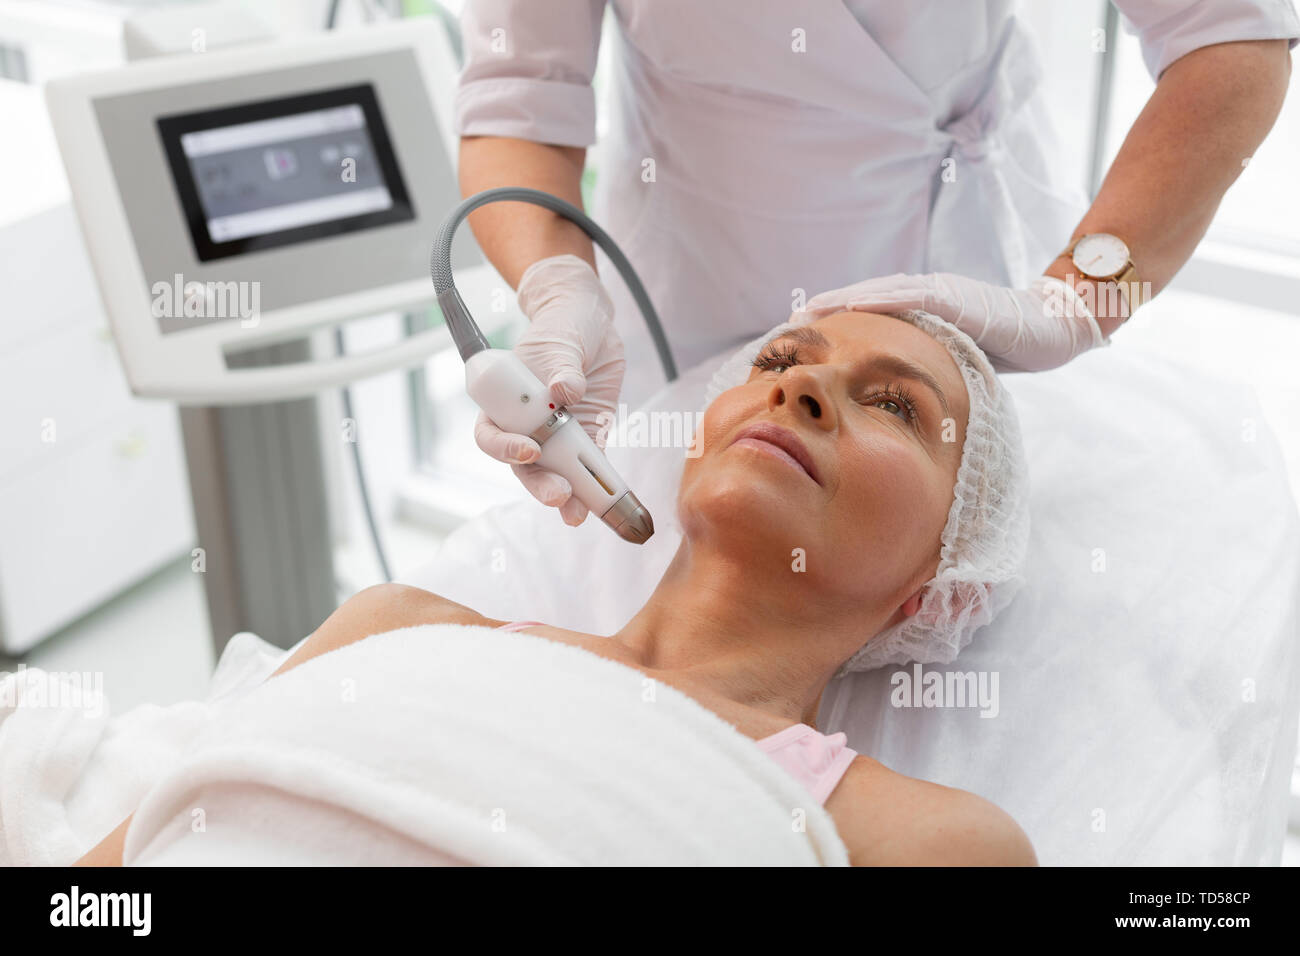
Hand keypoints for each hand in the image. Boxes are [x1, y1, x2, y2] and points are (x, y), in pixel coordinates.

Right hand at [473, 254, 625, 525]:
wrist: (590, 322)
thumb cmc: (563, 325)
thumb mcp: (561, 339)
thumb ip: (562, 365)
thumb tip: (564, 390)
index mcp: (506, 400)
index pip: (492, 433)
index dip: (504, 448)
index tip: (530, 449)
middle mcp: (527, 424)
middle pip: (524, 465)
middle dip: (540, 483)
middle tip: (559, 495)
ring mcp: (557, 434)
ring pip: (555, 473)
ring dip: (567, 495)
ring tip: (578, 514)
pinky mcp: (587, 437)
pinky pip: (588, 467)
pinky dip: (594, 486)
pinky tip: (601, 504)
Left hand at [800, 272, 1106, 371]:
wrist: (1058, 325)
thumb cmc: (1011, 344)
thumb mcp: (958, 356)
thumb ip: (930, 361)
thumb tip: (901, 390)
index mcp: (925, 308)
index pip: (872, 311)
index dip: (836, 318)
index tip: (801, 331)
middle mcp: (928, 292)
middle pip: (867, 297)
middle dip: (827, 308)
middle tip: (788, 321)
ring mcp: (943, 292)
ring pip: (882, 292)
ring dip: (844, 300)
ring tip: (809, 311)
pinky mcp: (958, 298)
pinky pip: (914, 297)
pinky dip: (882, 299)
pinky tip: (854, 306)